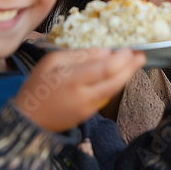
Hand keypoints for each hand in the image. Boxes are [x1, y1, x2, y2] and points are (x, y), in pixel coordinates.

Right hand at [15, 48, 145, 131]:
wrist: (29, 119)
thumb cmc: (37, 86)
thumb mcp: (52, 62)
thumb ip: (78, 55)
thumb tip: (104, 52)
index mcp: (73, 80)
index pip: (105, 68)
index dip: (121, 59)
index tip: (129, 49)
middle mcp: (84, 95)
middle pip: (115, 81)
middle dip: (130, 68)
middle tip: (141, 56)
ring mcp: (88, 107)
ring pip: (113, 90)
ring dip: (126, 76)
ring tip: (135, 64)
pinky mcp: (89, 114)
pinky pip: (106, 96)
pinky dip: (115, 85)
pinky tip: (120, 75)